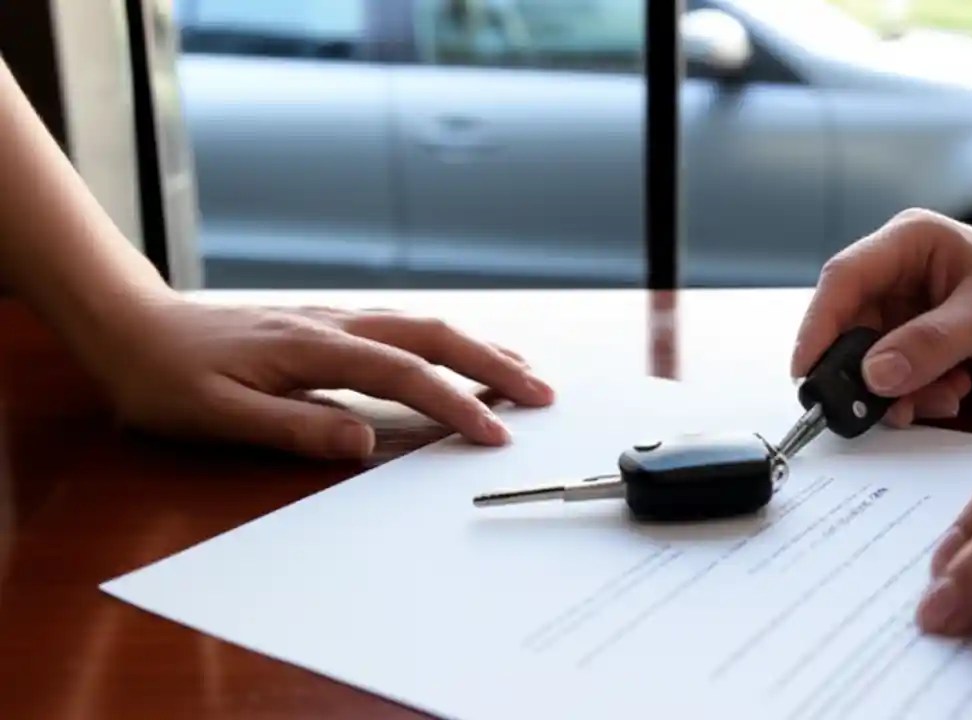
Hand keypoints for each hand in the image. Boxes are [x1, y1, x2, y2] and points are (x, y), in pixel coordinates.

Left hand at [82, 296, 553, 458]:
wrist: (129, 324)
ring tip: (523, 372)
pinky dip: (445, 341)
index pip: (404, 373)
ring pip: (422, 325)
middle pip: (433, 334)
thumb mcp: (216, 414)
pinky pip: (402, 327)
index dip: (456, 404)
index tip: (496, 435)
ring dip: (477, 346)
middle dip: (493, 363)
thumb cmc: (166, 376)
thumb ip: (292, 426)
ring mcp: (332, 320)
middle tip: (543, 394)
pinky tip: (458, 352)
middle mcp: (333, 324)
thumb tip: (365, 440)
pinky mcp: (326, 326)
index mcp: (313, 347)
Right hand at [791, 209, 971, 426]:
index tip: (805, 370)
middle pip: (849, 325)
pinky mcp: (912, 336)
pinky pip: (892, 373)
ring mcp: (902, 306)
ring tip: (941, 398)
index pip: (843, 279)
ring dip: (898, 389)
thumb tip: (875, 375)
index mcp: (906, 242)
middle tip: (878, 407)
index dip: (818, 325)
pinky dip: (915, 393)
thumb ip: (931, 344)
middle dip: (865, 372)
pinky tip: (951, 393)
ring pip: (870, 358)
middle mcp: (895, 273)